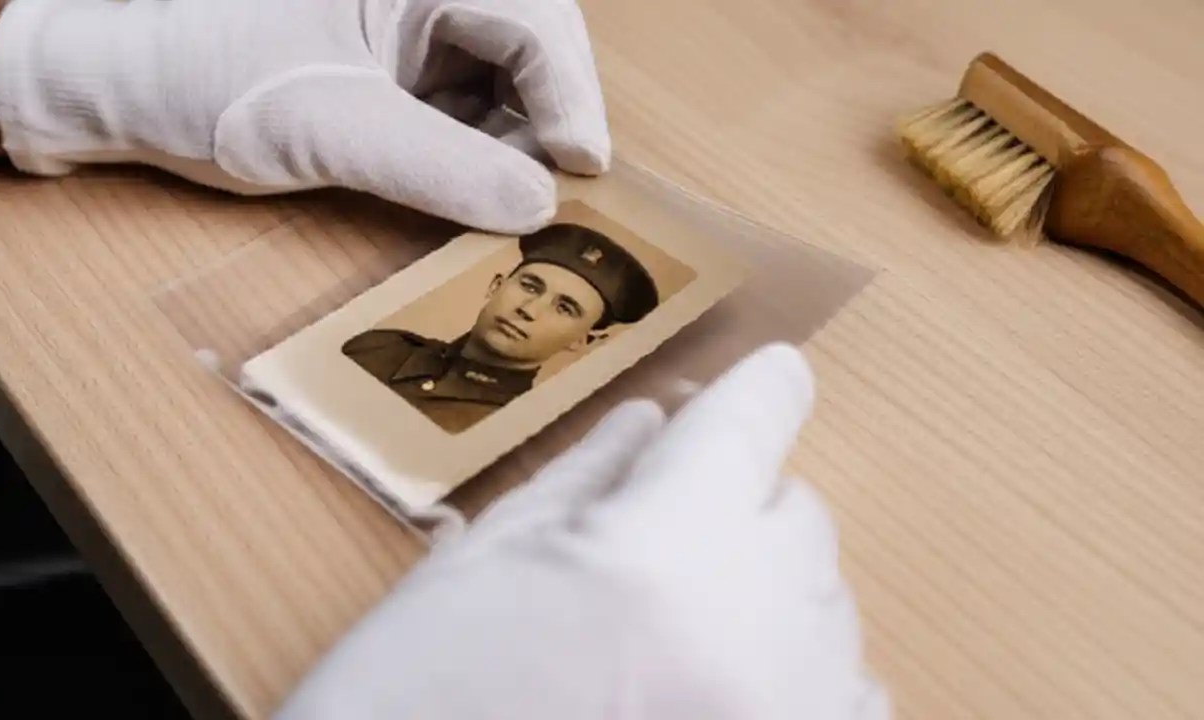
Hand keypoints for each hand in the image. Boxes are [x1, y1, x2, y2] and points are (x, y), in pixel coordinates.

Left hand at [0, 0, 609, 232]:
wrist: (125, 86)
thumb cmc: (210, 78)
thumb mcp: (330, 128)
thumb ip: (441, 168)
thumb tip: (540, 205)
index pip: (535, 21)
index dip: (570, 99)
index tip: (583, 173)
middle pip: (534, 45)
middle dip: (549, 121)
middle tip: (554, 195)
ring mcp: (414, 24)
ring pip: (508, 77)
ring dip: (518, 142)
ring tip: (507, 201)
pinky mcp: (399, 63)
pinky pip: (468, 100)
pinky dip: (480, 149)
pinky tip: (472, 189)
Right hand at [273, 344, 888, 719]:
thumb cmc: (419, 700)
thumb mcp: (477, 575)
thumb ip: (582, 481)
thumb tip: (651, 425)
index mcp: (665, 546)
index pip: (756, 417)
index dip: (754, 394)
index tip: (754, 387)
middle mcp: (760, 623)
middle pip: (795, 511)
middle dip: (734, 508)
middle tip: (652, 550)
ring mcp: (798, 708)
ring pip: (824, 599)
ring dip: (761, 593)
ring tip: (669, 640)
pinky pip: (851, 690)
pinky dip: (796, 673)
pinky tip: (718, 693)